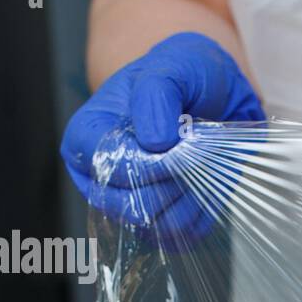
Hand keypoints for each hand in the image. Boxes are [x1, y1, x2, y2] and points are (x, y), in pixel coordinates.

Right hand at [60, 32, 264, 243]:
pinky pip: (182, 236)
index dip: (146, 163)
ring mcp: (129, 203)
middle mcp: (101, 176)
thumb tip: (154, 142)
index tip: (176, 145)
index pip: (107, 168)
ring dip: (192, 198)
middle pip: (130, 206)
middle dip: (173, 183)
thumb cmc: (185, 74)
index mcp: (87, 135)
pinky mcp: (161, 222)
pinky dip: (204, 213)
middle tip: (196, 153)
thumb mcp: (174, 65)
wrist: (214, 93)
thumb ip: (157, 93)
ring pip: (159, 227)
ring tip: (203, 164)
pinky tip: (209, 184)